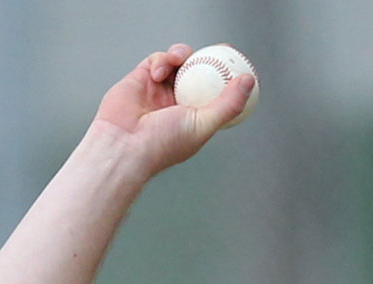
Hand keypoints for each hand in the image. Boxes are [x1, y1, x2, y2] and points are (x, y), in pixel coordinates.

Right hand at [91, 44, 256, 176]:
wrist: (124, 145)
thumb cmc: (162, 144)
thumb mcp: (203, 124)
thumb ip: (228, 104)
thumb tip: (248, 81)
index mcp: (195, 115)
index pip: (216, 92)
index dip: (228, 78)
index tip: (239, 65)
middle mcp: (178, 102)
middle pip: (198, 73)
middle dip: (209, 59)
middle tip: (220, 49)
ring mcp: (159, 89)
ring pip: (178, 63)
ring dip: (182, 56)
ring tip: (181, 59)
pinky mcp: (141, 79)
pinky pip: (157, 60)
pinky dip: (161, 61)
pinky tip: (160, 71)